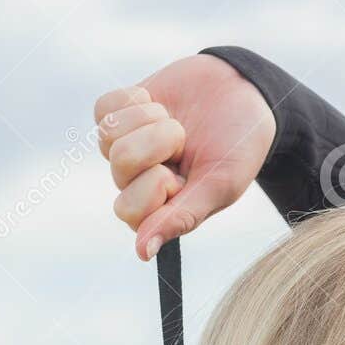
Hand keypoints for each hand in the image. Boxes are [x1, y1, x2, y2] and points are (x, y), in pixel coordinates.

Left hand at [94, 52, 276, 259]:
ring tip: (176, 124)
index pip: (129, 210)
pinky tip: (158, 105)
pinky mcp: (118, 115)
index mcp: (162, 209)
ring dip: (151, 121)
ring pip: (108, 137)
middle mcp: (138, 182)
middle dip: (157, 145)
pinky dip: (135, 100)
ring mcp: (125, 148)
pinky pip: (103, 110)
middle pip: (119, 166)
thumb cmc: (238, 144)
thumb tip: (143, 253)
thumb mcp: (219, 186)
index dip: (155, 185)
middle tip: (183, 144)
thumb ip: (182, 218)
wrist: (242, 91)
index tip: (181, 175)